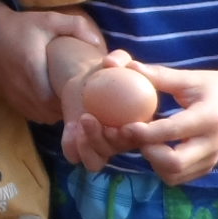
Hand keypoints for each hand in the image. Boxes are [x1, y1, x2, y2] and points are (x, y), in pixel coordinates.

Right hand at [0, 1, 105, 120]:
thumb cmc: (22, 26)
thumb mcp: (49, 20)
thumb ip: (75, 26)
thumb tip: (97, 43)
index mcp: (32, 67)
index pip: (52, 98)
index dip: (68, 102)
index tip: (81, 95)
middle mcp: (20, 85)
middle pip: (47, 111)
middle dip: (64, 109)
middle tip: (79, 101)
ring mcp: (13, 94)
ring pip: (39, 116)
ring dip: (54, 113)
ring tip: (67, 103)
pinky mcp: (8, 97)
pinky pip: (29, 114)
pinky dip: (42, 113)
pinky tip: (51, 103)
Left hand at [56, 49, 155, 170]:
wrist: (86, 82)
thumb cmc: (108, 73)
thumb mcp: (115, 61)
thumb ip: (118, 58)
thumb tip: (112, 63)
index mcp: (142, 125)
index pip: (146, 139)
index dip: (138, 137)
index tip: (125, 126)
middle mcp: (125, 141)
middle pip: (119, 150)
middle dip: (108, 141)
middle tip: (94, 119)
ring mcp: (104, 149)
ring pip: (97, 160)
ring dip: (90, 145)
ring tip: (82, 121)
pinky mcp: (84, 150)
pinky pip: (78, 157)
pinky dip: (72, 147)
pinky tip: (71, 128)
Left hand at [122, 64, 217, 184]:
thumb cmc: (214, 86)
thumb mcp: (190, 78)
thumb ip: (160, 76)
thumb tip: (130, 66)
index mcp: (209, 118)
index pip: (173, 131)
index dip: (146, 132)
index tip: (126, 126)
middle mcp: (212, 144)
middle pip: (174, 163)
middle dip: (149, 152)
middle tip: (136, 137)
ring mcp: (211, 159)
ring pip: (174, 174)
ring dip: (154, 162)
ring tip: (146, 141)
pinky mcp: (207, 167)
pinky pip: (179, 177)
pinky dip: (162, 168)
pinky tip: (158, 149)